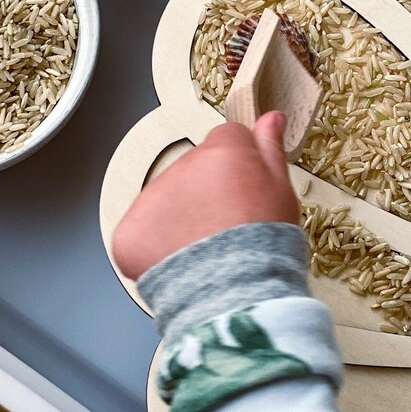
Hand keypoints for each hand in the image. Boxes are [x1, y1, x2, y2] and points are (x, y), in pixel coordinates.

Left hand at [112, 112, 299, 280]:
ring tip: (205, 248)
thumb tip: (270, 118)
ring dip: (180, 217)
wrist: (234, 293)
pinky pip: (141, 229)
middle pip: (194, 169)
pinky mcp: (129, 230)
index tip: (244, 191)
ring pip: (167, 198)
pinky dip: (155, 245)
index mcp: (222, 151)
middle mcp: (182, 166)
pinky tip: (180, 259)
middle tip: (226, 226)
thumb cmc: (264, 244)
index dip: (239, 167)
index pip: (227, 140)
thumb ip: (270, 148)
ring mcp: (152, 198)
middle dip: (207, 192)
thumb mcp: (281, 190)